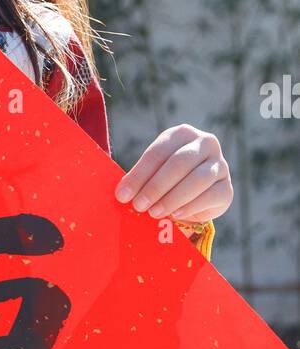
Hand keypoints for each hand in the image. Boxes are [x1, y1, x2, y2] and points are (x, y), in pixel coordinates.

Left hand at [114, 123, 232, 223]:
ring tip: (154, 213)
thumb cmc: (166, 180)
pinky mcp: (226, 188)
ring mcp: (219, 165)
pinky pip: (211, 196)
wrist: (194, 195)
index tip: (123, 194)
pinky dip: (191, 206)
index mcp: (181, 134)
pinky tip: (175, 214)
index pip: (158, 152)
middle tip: (139, 205)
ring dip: (172, 198)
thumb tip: (122, 194)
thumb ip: (140, 179)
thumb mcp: (152, 173)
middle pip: (180, 163)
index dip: (139, 174)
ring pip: (198, 179)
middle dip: (156, 186)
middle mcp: (205, 144)